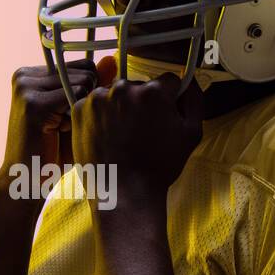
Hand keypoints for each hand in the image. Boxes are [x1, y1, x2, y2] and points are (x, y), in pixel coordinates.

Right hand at [1, 63, 96, 172]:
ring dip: (80, 111)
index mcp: (31, 74)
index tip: (69, 115)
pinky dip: (75, 119)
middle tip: (62, 127)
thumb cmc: (54, 151)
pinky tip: (56, 134)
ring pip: (84, 82)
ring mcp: (26, 87)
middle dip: (85, 102)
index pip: (82, 65)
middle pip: (85, 72)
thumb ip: (92, 85)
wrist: (25, 182)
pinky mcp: (32, 103)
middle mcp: (25, 75)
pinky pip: (77, 97)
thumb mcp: (77, 112)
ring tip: (59, 130)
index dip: (88, 92)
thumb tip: (111, 60)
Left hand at [70, 72, 203, 207]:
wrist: (123, 194)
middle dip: (142, 103)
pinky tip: (108, 137)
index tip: (163, 116)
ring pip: (116, 94)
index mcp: (153, 92)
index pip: (167, 81)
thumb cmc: (158, 167)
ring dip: (120, 108)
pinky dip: (101, 116)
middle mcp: (123, 88)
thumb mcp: (191, 134)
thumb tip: (190, 83)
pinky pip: (95, 104)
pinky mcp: (79, 109)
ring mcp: (97, 98)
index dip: (169, 99)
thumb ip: (195, 101)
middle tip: (141, 132)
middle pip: (139, 86)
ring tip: (122, 137)